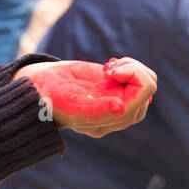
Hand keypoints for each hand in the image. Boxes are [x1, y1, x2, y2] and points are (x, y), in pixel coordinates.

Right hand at [14, 58, 156, 137]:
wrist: (41, 88)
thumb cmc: (50, 98)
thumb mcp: (69, 102)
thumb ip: (95, 110)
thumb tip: (121, 108)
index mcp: (104, 123)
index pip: (138, 103)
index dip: (132, 79)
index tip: (109, 71)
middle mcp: (115, 115)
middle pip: (147, 91)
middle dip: (132, 72)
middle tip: (109, 68)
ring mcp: (117, 100)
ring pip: (147, 83)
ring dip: (132, 68)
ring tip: (111, 66)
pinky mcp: (116, 87)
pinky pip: (139, 77)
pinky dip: (129, 66)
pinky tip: (110, 66)